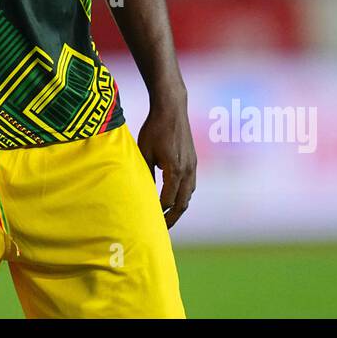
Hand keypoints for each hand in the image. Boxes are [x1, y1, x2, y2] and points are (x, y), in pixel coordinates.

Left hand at [136, 91, 196, 227]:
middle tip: (162, 230)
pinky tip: (175, 197)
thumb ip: (146, 174)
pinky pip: (191, 185)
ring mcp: (193, 166)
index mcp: (175, 170)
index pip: (168, 200)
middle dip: (172, 217)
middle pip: (182, 203)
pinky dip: (184, 195)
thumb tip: (143, 193)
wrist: (172, 108)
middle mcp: (188, 171)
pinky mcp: (193, 160)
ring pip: (189, 195)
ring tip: (168, 217)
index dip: (159, 213)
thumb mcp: (144, 152)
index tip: (150, 221)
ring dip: (179, 207)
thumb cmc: (154, 128)